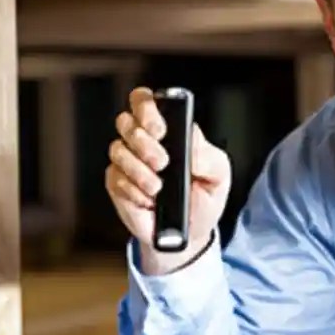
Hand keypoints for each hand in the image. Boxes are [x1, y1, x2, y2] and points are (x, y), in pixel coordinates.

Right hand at [105, 87, 231, 274]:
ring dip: (139, 170)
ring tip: (158, 188)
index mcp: (168, 129)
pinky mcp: (117, 183)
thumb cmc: (204, 197)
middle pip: (126, 121)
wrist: (189, 233)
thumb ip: (207, 155)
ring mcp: (128, 161)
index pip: (145, 101)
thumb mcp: (218, 175)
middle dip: (143, 142)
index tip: (159, 129)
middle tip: (162, 162)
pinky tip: (148, 200)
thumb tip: (190, 140)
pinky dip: (133, 190)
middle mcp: (143, 140)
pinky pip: (116, 178)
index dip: (146, 108)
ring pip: (118, 150)